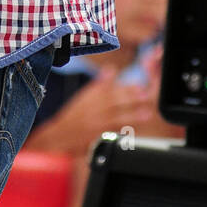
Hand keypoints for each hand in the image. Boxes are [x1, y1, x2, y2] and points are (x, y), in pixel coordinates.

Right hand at [32, 65, 159, 157]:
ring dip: (132, 115)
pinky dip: (123, 132)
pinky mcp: (99, 137)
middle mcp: (96, 109)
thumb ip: (100, 83)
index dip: (126, 88)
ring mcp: (98, 124)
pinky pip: (112, 134)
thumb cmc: (74, 115)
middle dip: (131, 98)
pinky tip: (133, 131)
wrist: (60, 135)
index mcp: (93, 97)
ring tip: (146, 113)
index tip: (139, 86)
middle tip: (145, 95)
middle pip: (115, 102)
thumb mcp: (84, 96)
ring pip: (116, 118)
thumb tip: (111, 69)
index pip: (111, 89)